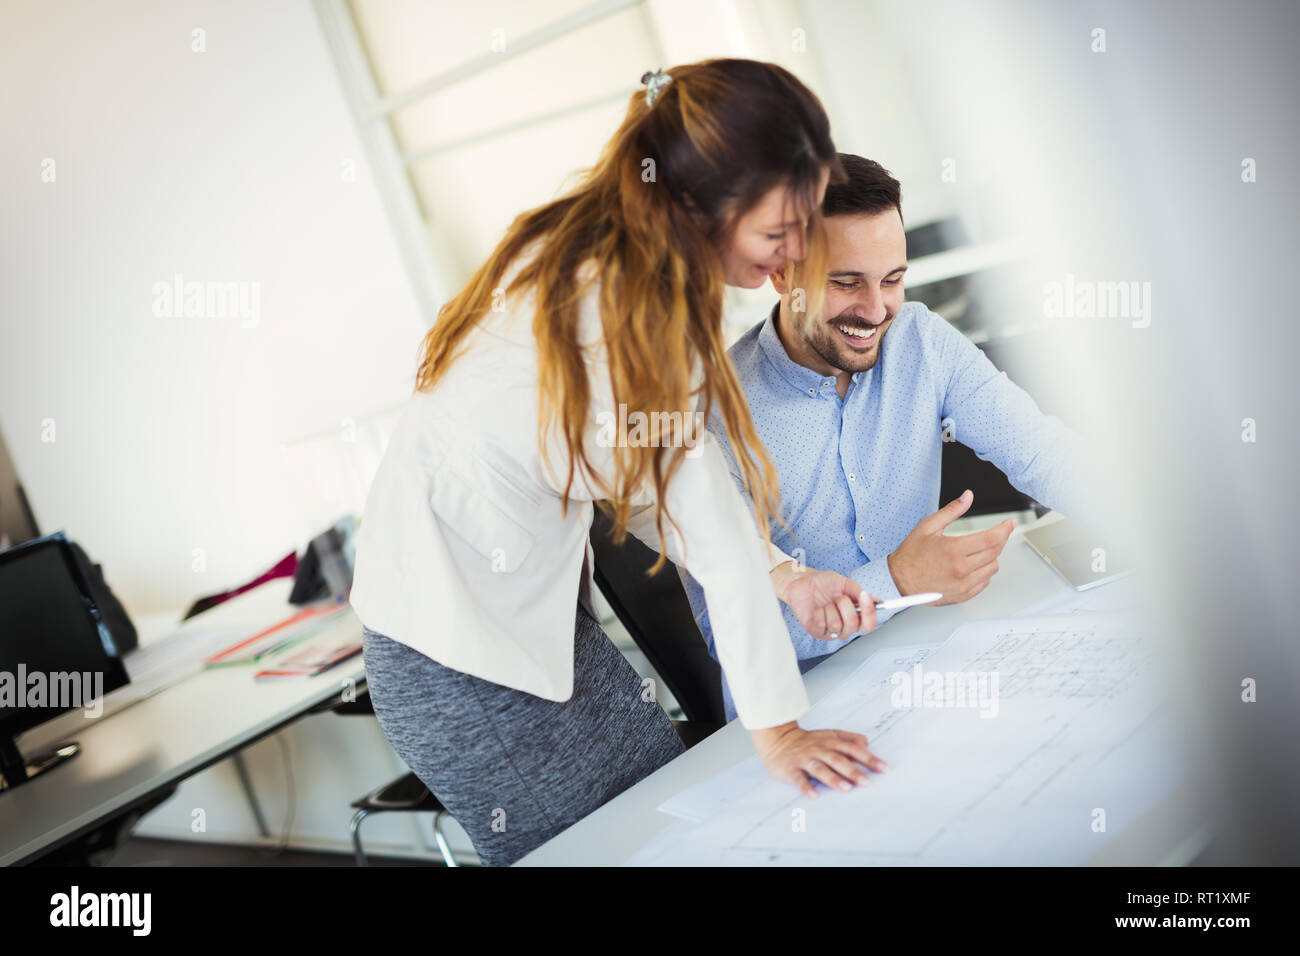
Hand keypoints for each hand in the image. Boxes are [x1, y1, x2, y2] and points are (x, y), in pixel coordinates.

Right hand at [750, 721, 888, 797]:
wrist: (776, 739)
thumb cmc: (806, 741)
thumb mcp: (828, 735)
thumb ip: (848, 739)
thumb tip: (866, 742)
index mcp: (830, 742)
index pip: (852, 749)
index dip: (868, 758)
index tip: (883, 768)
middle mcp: (819, 749)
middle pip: (838, 760)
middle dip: (852, 771)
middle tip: (866, 782)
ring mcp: (804, 759)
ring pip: (820, 768)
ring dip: (832, 778)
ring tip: (845, 788)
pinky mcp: (791, 769)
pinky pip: (799, 778)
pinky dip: (805, 786)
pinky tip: (813, 795)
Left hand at [771, 562, 877, 639]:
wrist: (802, 582)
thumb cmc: (823, 583)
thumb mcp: (845, 583)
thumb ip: (859, 592)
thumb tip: (874, 601)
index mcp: (856, 615)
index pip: (870, 624)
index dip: (869, 612)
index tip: (864, 597)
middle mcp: (845, 626)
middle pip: (854, 625)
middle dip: (845, 606)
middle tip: (838, 597)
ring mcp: (831, 630)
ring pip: (837, 625)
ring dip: (830, 608)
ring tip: (825, 602)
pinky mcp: (817, 632)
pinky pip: (821, 625)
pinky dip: (818, 612)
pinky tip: (816, 608)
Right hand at [886, 489, 1014, 605]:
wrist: (898, 581)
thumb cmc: (910, 555)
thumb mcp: (928, 526)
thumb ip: (951, 510)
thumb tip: (967, 496)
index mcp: (953, 550)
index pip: (992, 538)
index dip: (1005, 529)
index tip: (1010, 523)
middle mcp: (960, 569)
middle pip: (995, 552)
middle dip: (1000, 539)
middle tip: (996, 533)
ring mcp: (963, 584)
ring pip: (993, 568)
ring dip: (992, 557)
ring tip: (979, 550)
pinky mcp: (962, 595)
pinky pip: (985, 582)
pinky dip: (984, 572)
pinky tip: (973, 565)